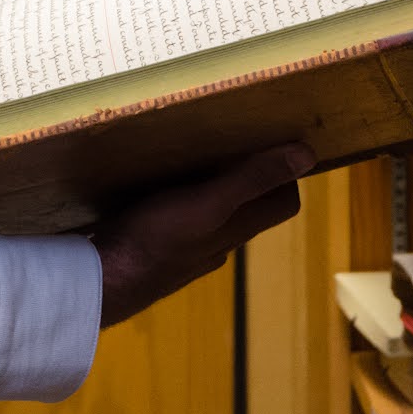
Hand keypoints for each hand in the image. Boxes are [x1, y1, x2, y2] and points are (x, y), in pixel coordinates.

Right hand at [90, 143, 314, 326]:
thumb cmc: (158, 237)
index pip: (284, 203)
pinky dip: (183, 196)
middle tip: (237, 134)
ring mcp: (190, 247)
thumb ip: (253, 180)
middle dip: (252, 173)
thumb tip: (306, 155)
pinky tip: (161, 181)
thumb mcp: (209, 202)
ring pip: (217, 213)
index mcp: (238, 228)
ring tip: (198, 150)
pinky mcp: (160, 247)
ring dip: (215, 184)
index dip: (286, 173)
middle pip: (251, 206)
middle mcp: (221, 241)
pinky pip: (184, 218)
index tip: (276, 139)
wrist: (106, 279)